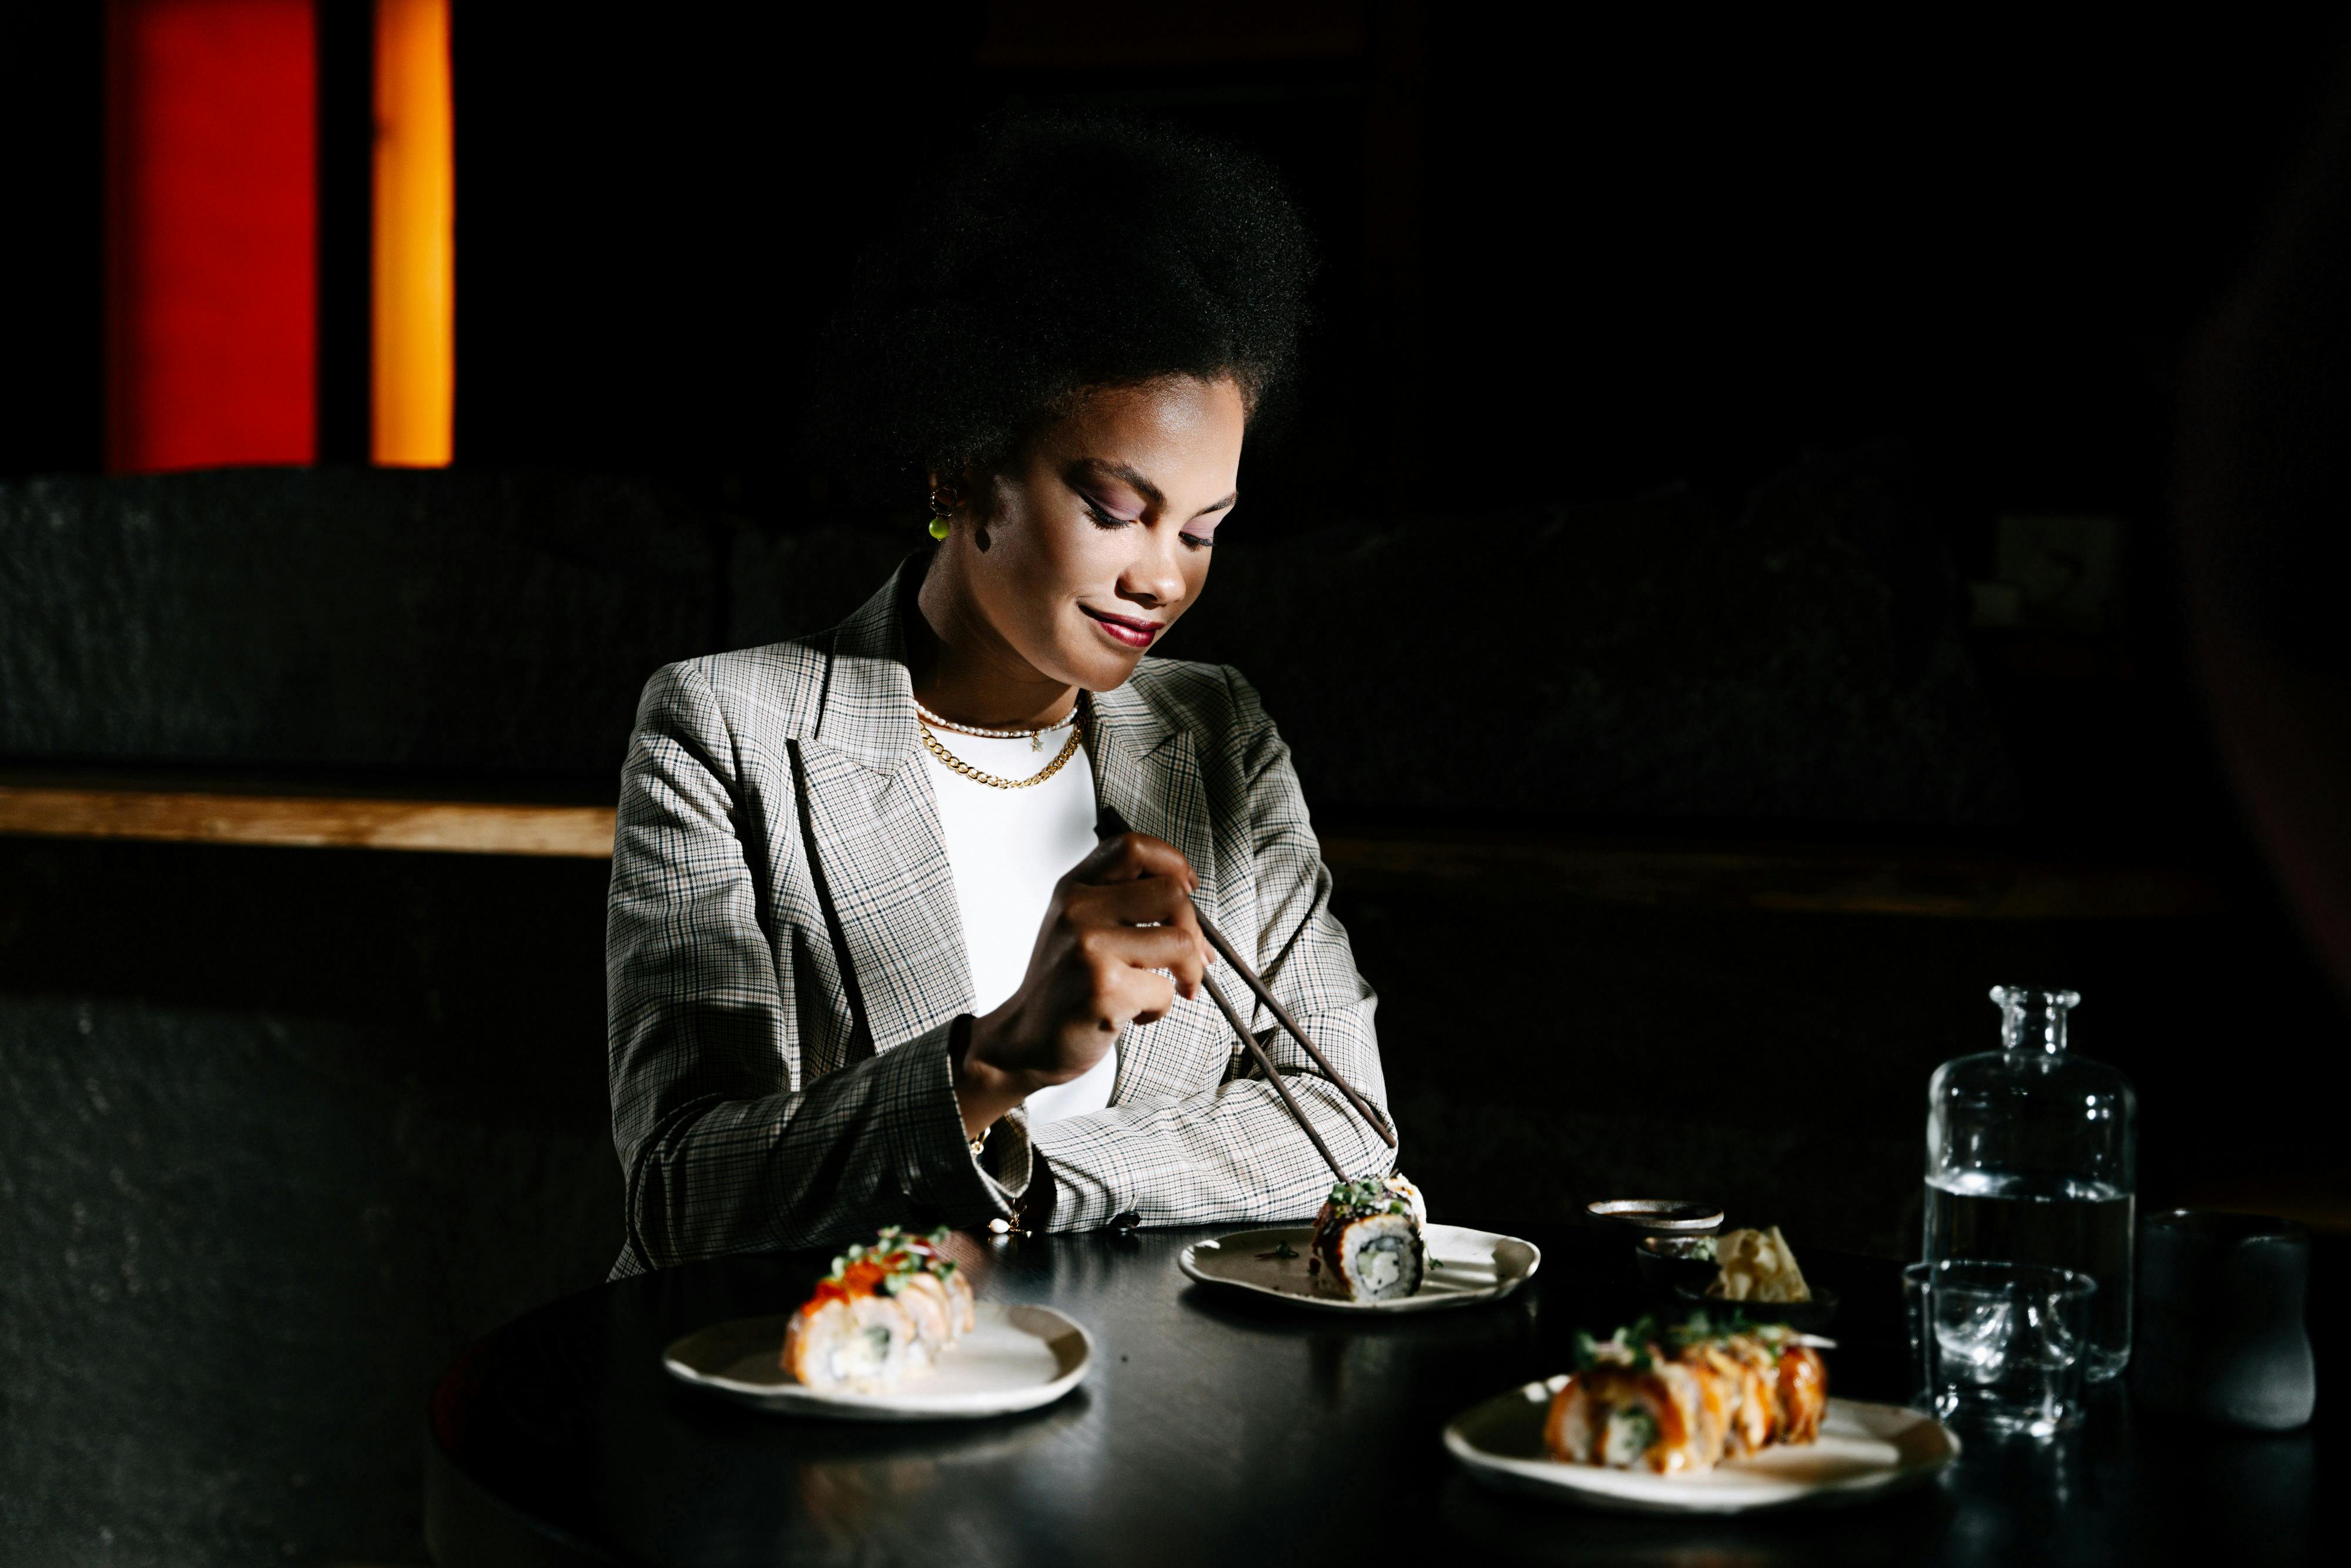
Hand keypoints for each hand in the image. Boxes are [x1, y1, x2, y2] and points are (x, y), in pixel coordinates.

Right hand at [954, 832, 1213, 1138]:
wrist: (1024, 1041)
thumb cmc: (1062, 987)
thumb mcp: (1077, 927)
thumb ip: (1121, 902)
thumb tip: (1191, 903)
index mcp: (1074, 888)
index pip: (1133, 847)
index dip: (1173, 863)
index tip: (1187, 888)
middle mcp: (1078, 910)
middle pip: (1171, 893)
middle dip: (1194, 929)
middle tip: (1190, 957)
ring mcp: (1088, 948)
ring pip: (1180, 942)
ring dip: (1189, 971)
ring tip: (1172, 987)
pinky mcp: (1102, 989)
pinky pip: (1164, 990)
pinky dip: (1161, 1008)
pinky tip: (1137, 1014)